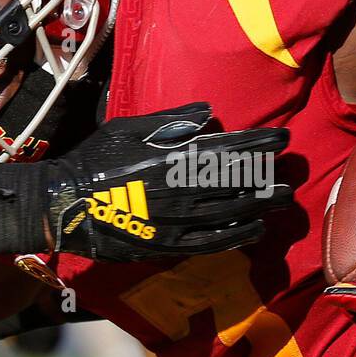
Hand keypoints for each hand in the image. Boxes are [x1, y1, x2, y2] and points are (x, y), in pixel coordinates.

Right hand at [47, 102, 291, 260]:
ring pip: (230, 212)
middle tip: (290, 173)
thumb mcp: (127, 128)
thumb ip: (169, 120)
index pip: (229, 147)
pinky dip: (236, 235)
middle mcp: (181, 189)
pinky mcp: (168, 244)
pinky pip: (211, 242)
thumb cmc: (94, 159)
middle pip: (236, 181)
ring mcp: (176, 220)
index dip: (260, 143)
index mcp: (172, 157)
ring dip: (260, 204)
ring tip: (282, 199)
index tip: (283, 138)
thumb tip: (207, 112)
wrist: (65, 205)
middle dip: (266, 175)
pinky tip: (255, 229)